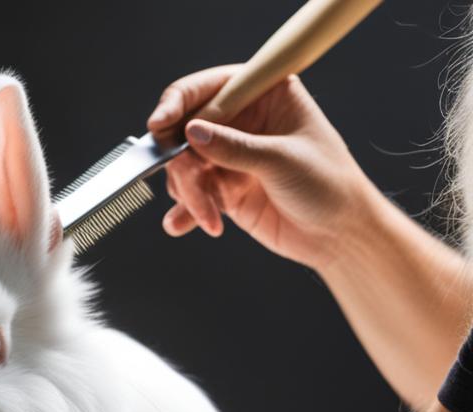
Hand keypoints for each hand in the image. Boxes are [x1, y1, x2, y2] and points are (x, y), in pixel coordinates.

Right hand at [149, 65, 384, 269]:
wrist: (339, 235)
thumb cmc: (329, 185)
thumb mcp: (281, 160)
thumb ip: (233, 146)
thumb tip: (190, 131)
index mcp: (265, 96)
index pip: (210, 88)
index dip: (179, 103)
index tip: (160, 124)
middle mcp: (244, 122)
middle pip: (186, 129)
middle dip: (184, 163)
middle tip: (192, 186)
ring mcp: (231, 155)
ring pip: (185, 165)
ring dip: (189, 193)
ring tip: (209, 215)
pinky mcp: (224, 188)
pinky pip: (191, 194)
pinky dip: (185, 210)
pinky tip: (183, 224)